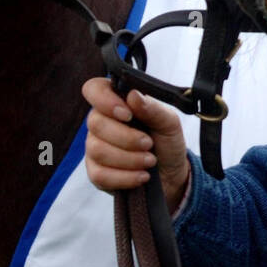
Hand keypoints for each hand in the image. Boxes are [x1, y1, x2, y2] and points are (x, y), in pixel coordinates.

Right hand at [82, 78, 189, 215]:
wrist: (171, 174)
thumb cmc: (167, 142)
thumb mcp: (169, 123)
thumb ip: (152, 108)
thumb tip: (133, 95)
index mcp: (116, 102)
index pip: (94, 89)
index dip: (104, 100)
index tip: (127, 114)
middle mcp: (101, 122)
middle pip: (95, 123)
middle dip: (127, 137)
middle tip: (149, 144)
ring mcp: (95, 147)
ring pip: (97, 150)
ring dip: (129, 158)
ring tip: (149, 161)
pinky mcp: (95, 173)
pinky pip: (99, 175)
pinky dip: (125, 177)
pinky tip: (141, 176)